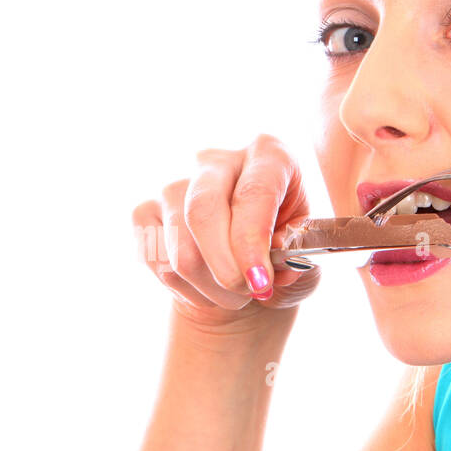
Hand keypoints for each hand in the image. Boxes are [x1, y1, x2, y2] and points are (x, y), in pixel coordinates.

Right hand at [132, 134, 321, 331]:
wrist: (245, 270)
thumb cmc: (281, 254)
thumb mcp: (304, 253)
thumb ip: (295, 254)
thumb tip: (269, 262)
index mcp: (268, 155)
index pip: (253, 192)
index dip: (252, 242)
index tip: (260, 282)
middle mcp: (217, 161)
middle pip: (202, 211)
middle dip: (224, 268)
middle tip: (247, 295)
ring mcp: (175, 185)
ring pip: (180, 249)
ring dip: (211, 289)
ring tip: (235, 296)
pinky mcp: (145, 212)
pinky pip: (155, 260)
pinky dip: (184, 290)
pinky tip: (205, 288)